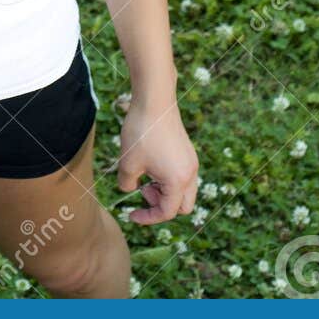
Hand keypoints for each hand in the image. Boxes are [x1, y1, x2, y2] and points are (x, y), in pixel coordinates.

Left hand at [117, 98, 198, 224]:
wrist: (154, 100)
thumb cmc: (141, 133)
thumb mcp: (128, 163)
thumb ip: (127, 184)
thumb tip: (129, 189)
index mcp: (178, 182)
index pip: (167, 213)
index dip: (148, 217)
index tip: (131, 214)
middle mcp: (190, 174)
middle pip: (183, 206)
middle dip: (162, 205)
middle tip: (143, 190)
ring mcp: (191, 161)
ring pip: (183, 191)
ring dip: (165, 191)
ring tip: (144, 175)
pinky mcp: (187, 151)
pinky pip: (182, 175)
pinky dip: (168, 178)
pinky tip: (150, 163)